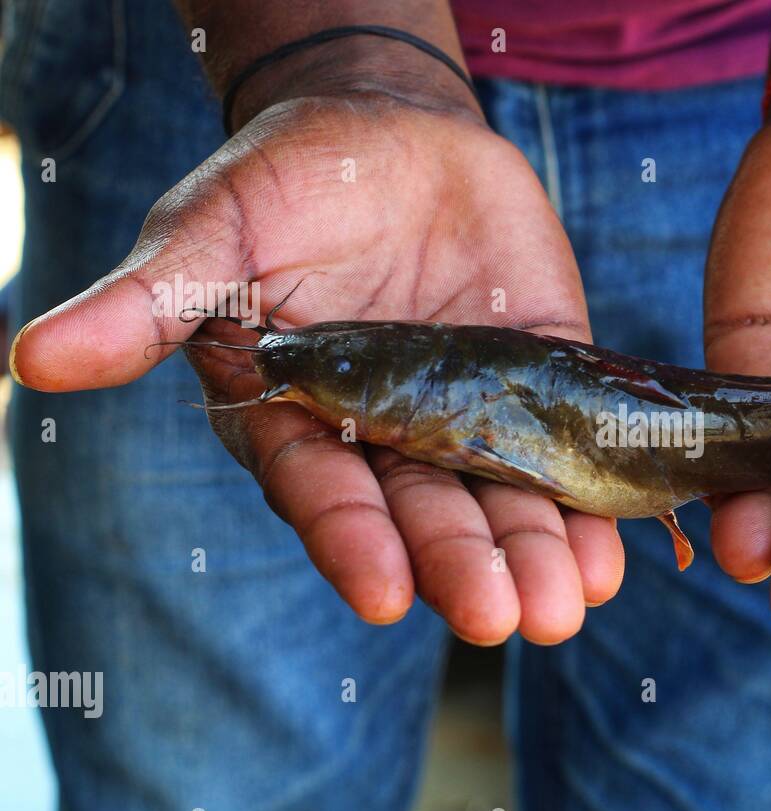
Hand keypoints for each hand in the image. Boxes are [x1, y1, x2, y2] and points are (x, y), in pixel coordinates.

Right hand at [9, 91, 622, 641]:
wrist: (396, 134)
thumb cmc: (287, 181)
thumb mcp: (214, 230)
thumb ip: (151, 301)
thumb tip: (29, 358)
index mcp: (299, 418)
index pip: (321, 491)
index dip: (350, 539)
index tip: (384, 591)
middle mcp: (385, 438)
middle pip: (424, 515)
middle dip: (462, 564)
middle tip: (504, 617)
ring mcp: (467, 417)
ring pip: (499, 501)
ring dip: (535, 554)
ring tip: (567, 605)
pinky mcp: (538, 383)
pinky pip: (565, 449)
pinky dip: (589, 500)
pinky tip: (613, 550)